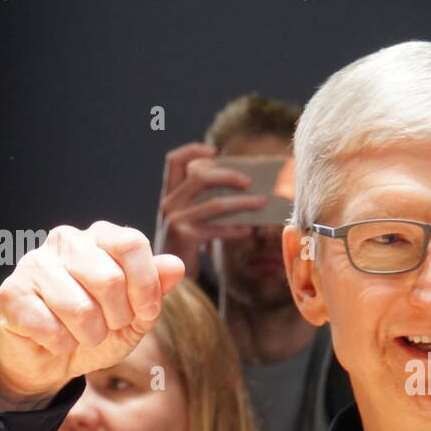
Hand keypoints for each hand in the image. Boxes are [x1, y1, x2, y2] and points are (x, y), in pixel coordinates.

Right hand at [0, 221, 183, 407]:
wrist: (53, 359)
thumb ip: (156, 288)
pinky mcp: (11, 294)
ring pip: (80, 308)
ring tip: (84, 335)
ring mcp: (34, 264)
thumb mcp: (136, 314)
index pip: (132, 243)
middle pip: (109, 278)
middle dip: (118, 317)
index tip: (144, 312)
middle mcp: (66, 241)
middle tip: (109, 326)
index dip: (146, 286)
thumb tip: (175, 265)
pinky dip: (63, 344)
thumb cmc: (97, 328)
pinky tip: (56, 340)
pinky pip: (51, 328)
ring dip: (90, 335)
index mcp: (100, 237)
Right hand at [154, 142, 267, 274]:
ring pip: (214, 203)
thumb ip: (206, 202)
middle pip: (200, 175)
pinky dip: (235, 229)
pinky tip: (248, 231)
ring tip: (262, 203)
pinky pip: (217, 228)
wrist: (169, 280)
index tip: (215, 150)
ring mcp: (175, 220)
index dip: (193, 150)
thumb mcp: (192, 220)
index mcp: (169, 195)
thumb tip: (245, 187)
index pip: (174, 161)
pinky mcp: (184, 237)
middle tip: (250, 181)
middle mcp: (168, 203)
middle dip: (229, 175)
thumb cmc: (189, 248)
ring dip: (242, 202)